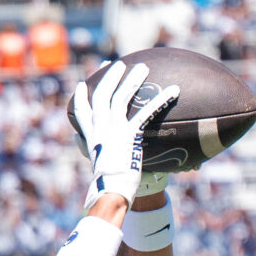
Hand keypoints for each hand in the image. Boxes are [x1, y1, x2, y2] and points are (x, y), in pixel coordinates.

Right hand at [69, 59, 180, 205]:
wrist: (110, 191)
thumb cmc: (106, 184)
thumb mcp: (96, 166)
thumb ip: (95, 155)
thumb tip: (92, 153)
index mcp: (90, 135)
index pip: (81, 111)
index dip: (80, 96)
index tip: (82, 85)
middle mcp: (99, 128)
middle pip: (102, 94)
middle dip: (110, 76)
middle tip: (118, 64)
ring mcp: (113, 129)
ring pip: (122, 96)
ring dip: (133, 79)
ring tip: (143, 67)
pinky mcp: (129, 134)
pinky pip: (146, 112)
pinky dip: (161, 100)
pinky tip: (174, 90)